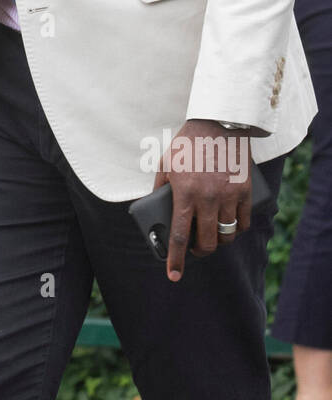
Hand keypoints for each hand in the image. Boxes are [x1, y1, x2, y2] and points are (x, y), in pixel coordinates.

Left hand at [154, 119, 250, 282]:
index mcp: (185, 194)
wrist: (218, 123)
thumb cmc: (187, 144)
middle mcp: (208, 199)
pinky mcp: (245, 191)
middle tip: (195, 248)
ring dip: (219, 241)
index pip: (179, 236)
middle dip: (200, 252)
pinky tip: (230, 226)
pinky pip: (244, 222)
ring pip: (227, 235)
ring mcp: (229, 196)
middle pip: (207, 242)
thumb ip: (159, 188)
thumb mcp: (165, 164)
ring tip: (212, 236)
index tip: (173, 275)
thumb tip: (153, 208)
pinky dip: (238, 229)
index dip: (175, 259)